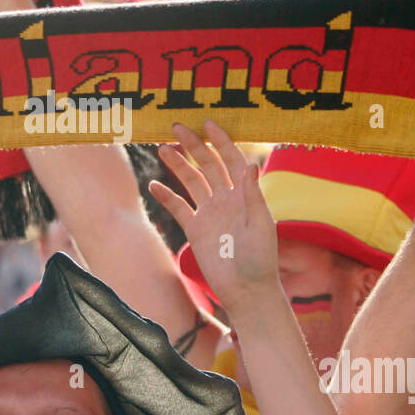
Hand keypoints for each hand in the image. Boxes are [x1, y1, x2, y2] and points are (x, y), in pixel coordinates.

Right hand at [147, 120, 278, 310]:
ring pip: (192, 182)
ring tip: (163, 148)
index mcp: (245, 194)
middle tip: (177, 127)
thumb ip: (252, 195)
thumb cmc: (260, 259)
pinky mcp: (196, 230)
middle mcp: (227, 199)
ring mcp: (210, 213)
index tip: (208, 123)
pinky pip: (179, 208)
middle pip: (209, 165)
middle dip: (194, 145)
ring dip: (179, 165)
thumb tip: (250, 163)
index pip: (232, 160)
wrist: (246, 290)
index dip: (221, 141)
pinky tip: (153, 185)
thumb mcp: (260, 224)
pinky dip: (166, 197)